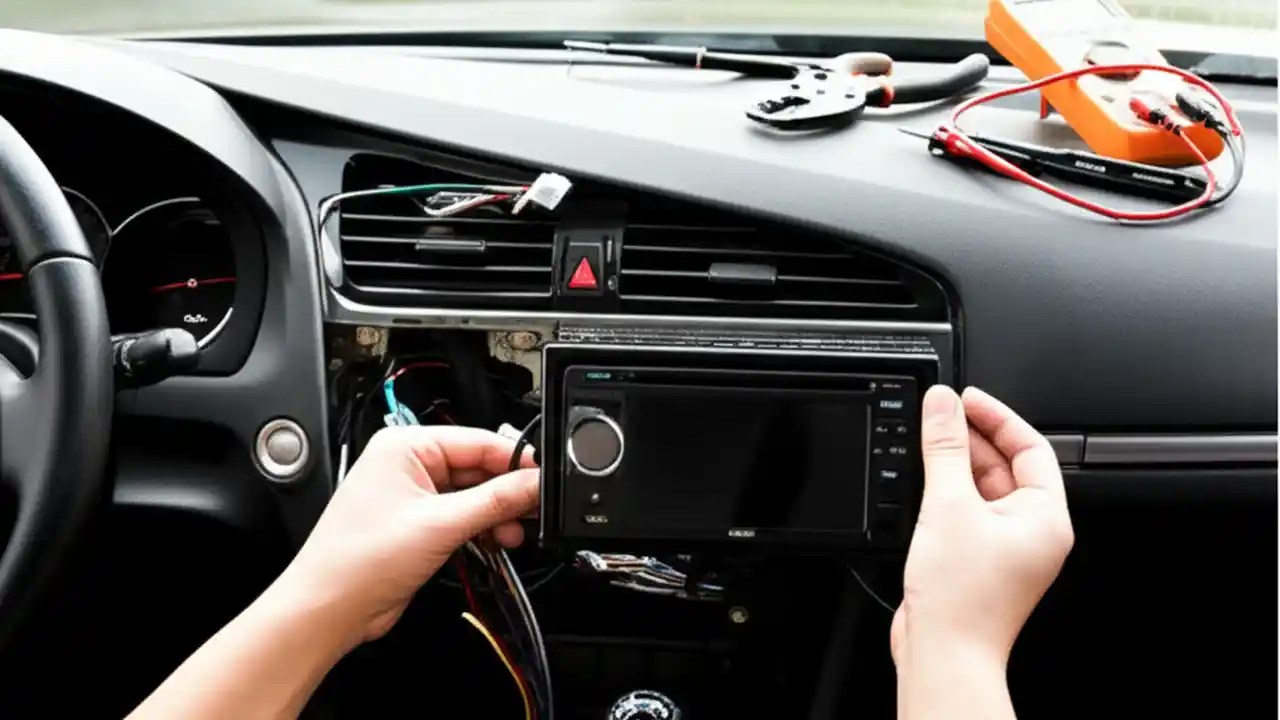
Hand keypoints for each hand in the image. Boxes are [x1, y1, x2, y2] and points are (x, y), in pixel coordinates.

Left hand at [275, 426, 539, 646]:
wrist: (328, 609)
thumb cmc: (357, 561)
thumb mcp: (440, 525)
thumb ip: (495, 501)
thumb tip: (533, 483)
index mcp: (405, 446)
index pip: (476, 441)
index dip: (515, 461)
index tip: (544, 478)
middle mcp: (407, 465)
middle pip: (477, 468)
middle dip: (507, 492)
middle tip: (536, 509)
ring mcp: (412, 496)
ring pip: (473, 495)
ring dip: (497, 514)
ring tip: (515, 533)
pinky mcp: (418, 525)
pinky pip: (461, 517)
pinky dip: (482, 529)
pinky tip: (498, 541)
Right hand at [891, 386, 1073, 668]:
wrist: (944, 654)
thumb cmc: (963, 600)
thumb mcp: (950, 506)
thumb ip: (944, 448)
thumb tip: (942, 403)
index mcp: (1046, 517)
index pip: (1031, 447)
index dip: (998, 417)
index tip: (966, 398)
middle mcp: (1032, 532)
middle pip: (1005, 466)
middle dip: (972, 438)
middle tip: (938, 414)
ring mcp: (1004, 548)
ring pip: (982, 489)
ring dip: (955, 464)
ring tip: (926, 442)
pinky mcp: (977, 561)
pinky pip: (966, 512)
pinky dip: (946, 492)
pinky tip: (921, 483)